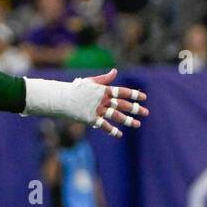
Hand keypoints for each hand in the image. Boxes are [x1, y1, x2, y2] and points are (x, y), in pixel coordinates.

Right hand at [32, 69, 148, 138]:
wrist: (60, 98)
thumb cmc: (76, 89)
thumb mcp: (91, 81)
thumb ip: (105, 78)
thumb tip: (115, 71)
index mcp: (103, 90)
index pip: (122, 92)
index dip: (133, 94)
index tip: (144, 97)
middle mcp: (102, 99)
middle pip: (122, 104)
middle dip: (135, 108)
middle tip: (146, 113)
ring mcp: (97, 109)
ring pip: (115, 115)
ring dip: (128, 120)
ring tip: (138, 124)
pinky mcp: (90, 118)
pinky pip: (104, 125)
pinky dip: (112, 130)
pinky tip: (120, 135)